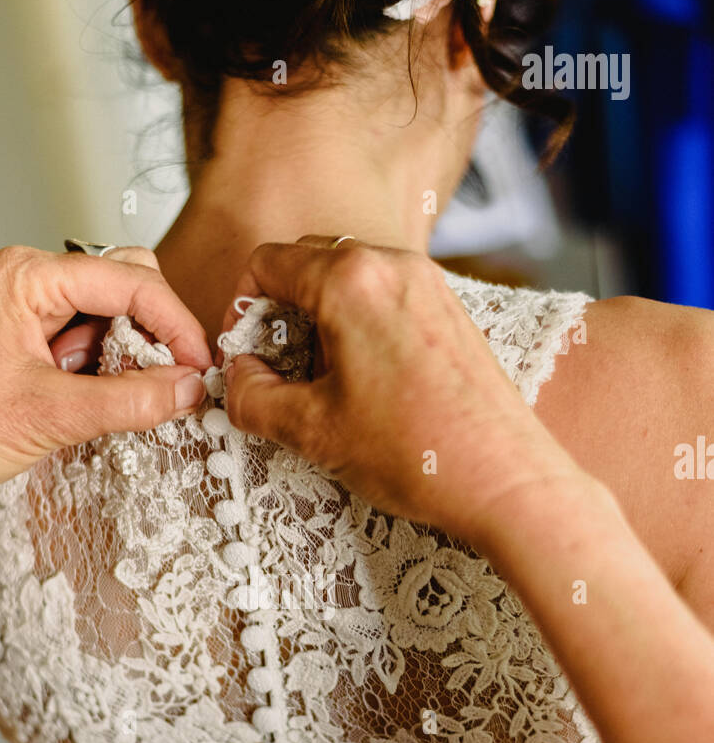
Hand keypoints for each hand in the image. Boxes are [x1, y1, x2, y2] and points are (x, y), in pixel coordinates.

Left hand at [0, 244, 210, 517]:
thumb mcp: (54, 415)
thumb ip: (131, 400)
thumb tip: (188, 390)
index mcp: (26, 276)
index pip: (128, 281)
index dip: (173, 323)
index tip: (200, 366)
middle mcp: (29, 284)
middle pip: (126, 285)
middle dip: (157, 333)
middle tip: (179, 380)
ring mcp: (31, 315)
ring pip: (113, 319)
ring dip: (136, 358)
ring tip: (144, 400)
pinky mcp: (33, 348)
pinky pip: (93, 348)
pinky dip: (115, 374)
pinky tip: (118, 404)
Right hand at [221, 237, 582, 544]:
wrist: (505, 480)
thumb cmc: (417, 452)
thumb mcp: (312, 431)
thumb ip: (253, 398)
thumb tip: (238, 379)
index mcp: (351, 281)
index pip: (268, 263)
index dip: (240, 309)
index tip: (242, 354)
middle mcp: (394, 266)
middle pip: (308, 263)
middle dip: (280, 312)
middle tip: (276, 371)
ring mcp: (429, 284)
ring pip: (349, 280)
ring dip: (320, 321)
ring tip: (321, 385)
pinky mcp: (450, 311)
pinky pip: (386, 298)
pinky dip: (359, 327)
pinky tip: (363, 385)